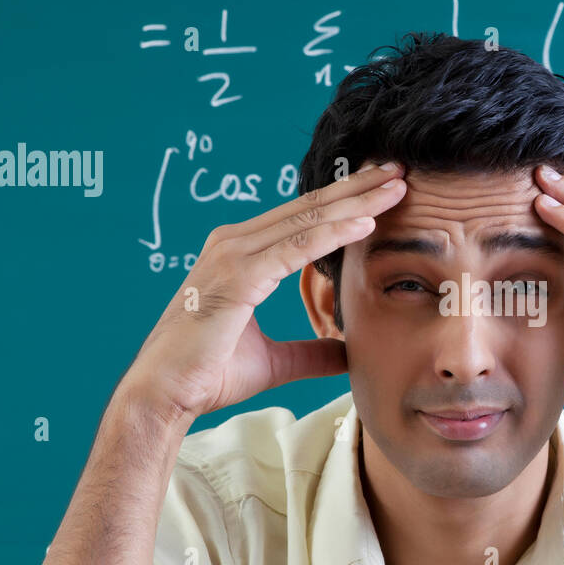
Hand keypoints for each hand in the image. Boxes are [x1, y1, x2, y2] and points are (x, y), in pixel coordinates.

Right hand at [121, 161, 407, 426]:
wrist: (165, 393)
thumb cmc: (208, 374)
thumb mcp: (276, 362)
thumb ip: (312, 353)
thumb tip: (347, 353)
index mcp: (242, 255)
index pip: (303, 219)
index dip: (346, 201)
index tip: (384, 190)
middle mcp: (235, 244)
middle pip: (309, 208)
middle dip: (357, 188)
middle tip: (398, 171)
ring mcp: (233, 256)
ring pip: (307, 220)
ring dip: (355, 202)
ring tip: (395, 186)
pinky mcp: (238, 276)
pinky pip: (294, 247)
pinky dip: (332, 234)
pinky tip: (366, 222)